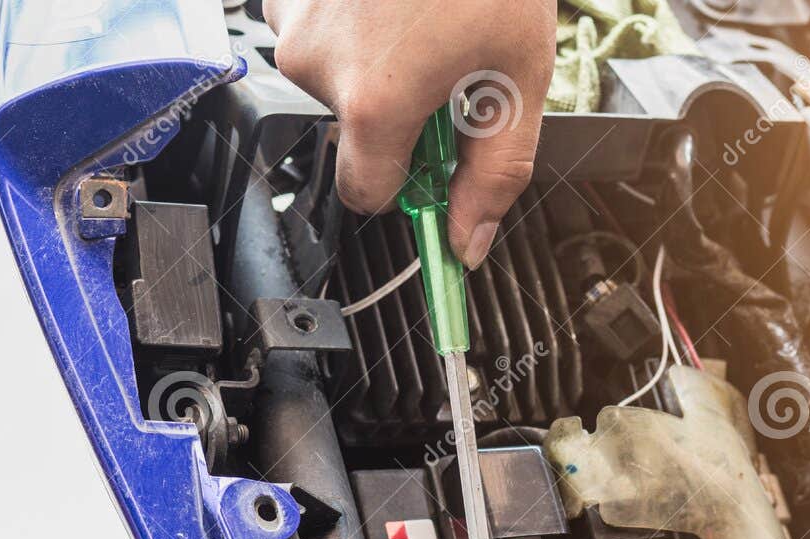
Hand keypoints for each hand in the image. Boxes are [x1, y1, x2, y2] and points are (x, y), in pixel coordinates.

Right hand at [264, 0, 556, 266]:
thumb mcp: (518, 83)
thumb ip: (492, 177)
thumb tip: (467, 245)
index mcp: (373, 104)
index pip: (366, 195)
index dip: (407, 184)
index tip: (432, 163)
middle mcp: (316, 63)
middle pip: (353, 130)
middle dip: (396, 110)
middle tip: (447, 61)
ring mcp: (291, 16)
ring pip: (331, 75)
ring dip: (373, 61)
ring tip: (420, 14)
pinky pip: (315, 27)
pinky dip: (352, 20)